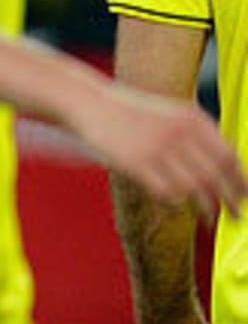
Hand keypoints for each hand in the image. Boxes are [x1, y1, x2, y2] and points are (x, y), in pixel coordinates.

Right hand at [70, 82, 246, 220]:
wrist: (91, 103)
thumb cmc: (131, 111)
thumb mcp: (171, 113)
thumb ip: (198, 134)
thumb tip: (226, 167)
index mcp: (193, 119)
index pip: (229, 156)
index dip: (241, 181)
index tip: (245, 196)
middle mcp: (180, 133)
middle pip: (216, 175)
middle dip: (231, 200)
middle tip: (236, 216)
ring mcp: (158, 148)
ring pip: (195, 188)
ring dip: (207, 209)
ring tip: (210, 220)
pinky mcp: (137, 163)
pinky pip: (167, 192)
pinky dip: (177, 204)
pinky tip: (179, 208)